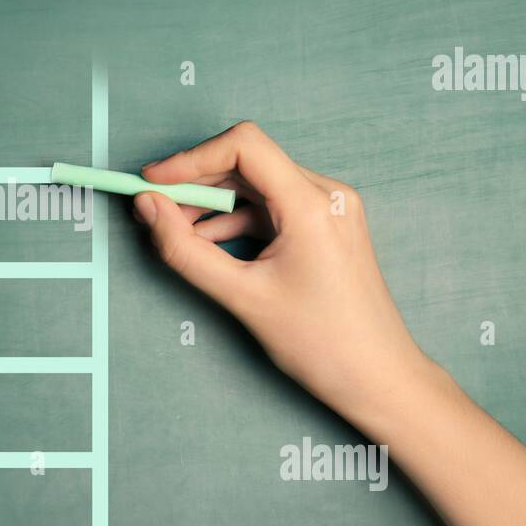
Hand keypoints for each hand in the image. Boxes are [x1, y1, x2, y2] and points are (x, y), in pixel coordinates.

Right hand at [133, 120, 433, 420]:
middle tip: (153, 208)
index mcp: (312, 204)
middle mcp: (326, 195)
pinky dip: (235, 220)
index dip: (190, 158)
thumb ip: (185, 249)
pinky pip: (271, 208)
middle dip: (196, 182)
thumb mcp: (242, 296)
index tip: (151, 181)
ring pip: (256, 185)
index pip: (243, 146)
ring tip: (175, 233)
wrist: (378, 378)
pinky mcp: (325, 227)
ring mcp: (329, 209)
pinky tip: (207, 244)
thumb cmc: (322, 344)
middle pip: (247, 162)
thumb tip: (147, 207)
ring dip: (213, 203)